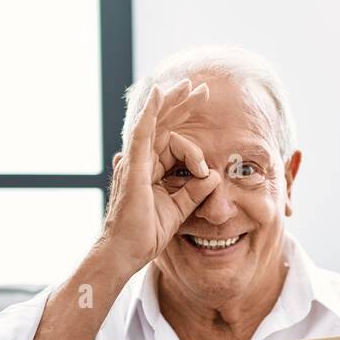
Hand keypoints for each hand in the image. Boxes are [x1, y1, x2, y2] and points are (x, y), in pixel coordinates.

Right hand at [100, 78, 221, 272]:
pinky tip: (158, 94)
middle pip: (162, 124)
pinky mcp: (133, 167)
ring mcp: (134, 162)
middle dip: (182, 105)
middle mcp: (140, 160)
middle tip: (200, 89)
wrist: (125, 252)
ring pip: (156, 124)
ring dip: (172, 102)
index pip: (172, 143)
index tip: (205, 170)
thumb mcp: (178, 210)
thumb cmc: (145, 234)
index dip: (193, 144)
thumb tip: (215, 176)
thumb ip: (195, 192)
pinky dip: (149, 112)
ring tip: (188, 86)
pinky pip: (141, 133)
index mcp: (150, 169)